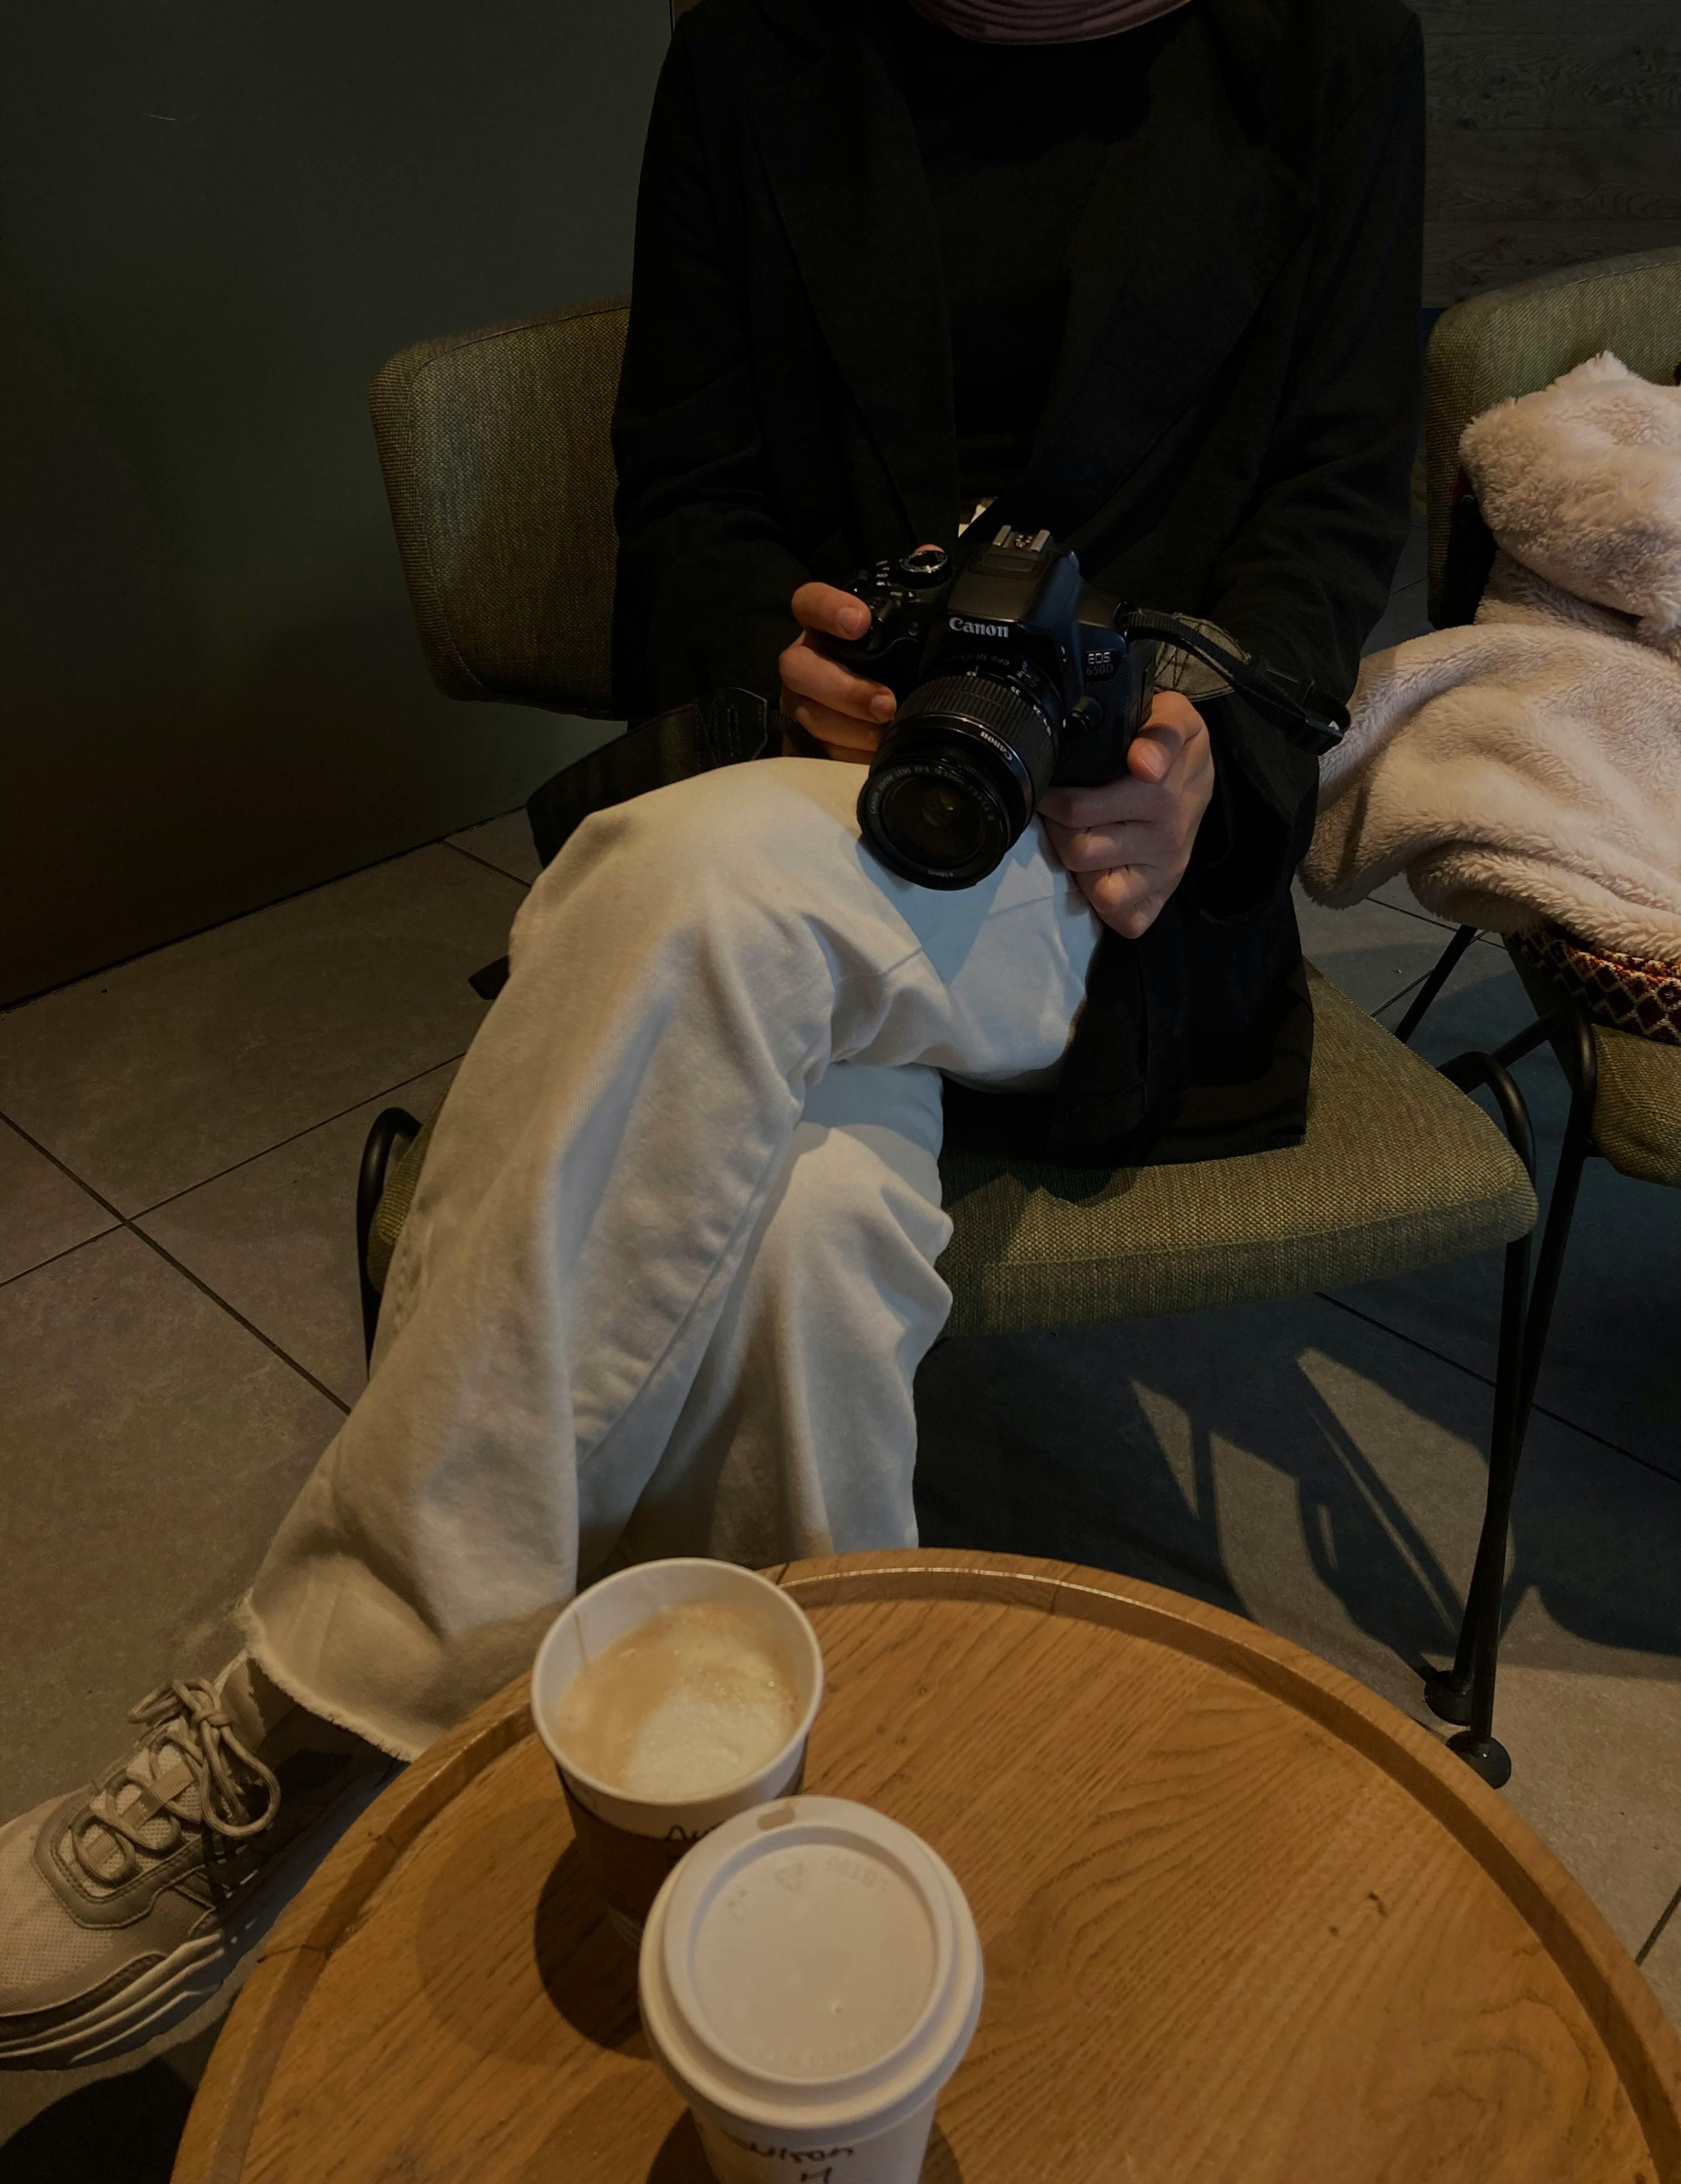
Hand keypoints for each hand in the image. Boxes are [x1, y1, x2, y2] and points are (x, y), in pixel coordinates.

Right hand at [778, 583, 896, 763]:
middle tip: (885, 701)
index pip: (808, 603)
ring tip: (886, 734)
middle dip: (843, 688)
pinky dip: (846, 755)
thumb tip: (930, 552)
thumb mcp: (895, 623)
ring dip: (849, 728)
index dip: (827, 608)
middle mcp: (804, 661)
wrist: (864, 710)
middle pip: (799, 668)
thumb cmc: (878, 660)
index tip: (859, 621)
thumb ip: (911, 586)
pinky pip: (816, 749)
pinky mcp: (803, 739)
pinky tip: (873, 757)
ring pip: (808, 714)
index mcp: (821, 626)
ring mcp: (799, 701)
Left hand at [1039, 691, 1214, 937]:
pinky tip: (1102, 872)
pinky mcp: (1163, 896)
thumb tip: (1143, 763)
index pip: (1077, 811)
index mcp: (1161, 796)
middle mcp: (1166, 841)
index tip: (1051, 786)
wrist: (1201, 774)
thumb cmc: (1174, 745)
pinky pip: (1124, 920)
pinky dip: (1107, 904)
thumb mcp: (1174, 715)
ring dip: (1080, 868)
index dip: (1051, 800)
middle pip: (1077, 851)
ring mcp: (1165, 874)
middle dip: (1059, 829)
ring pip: (1098, 892)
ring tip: (1082, 837)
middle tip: (1061, 810)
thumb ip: (1161, 729)